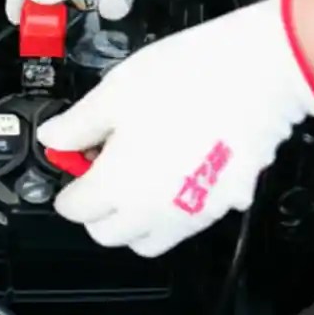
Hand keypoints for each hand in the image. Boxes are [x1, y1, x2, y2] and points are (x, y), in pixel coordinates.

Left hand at [38, 0, 313, 256]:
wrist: (259, 74)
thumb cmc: (188, 78)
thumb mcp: (115, 93)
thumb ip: (78, 124)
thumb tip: (54, 137)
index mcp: (118, 186)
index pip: (73, 209)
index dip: (68, 185)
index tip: (75, 161)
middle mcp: (152, 212)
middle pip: (107, 233)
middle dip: (96, 208)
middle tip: (102, 169)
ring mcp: (191, 214)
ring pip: (146, 240)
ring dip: (133, 220)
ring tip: (137, 177)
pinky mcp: (222, 205)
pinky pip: (186, 224)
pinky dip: (171, 212)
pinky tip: (175, 173)